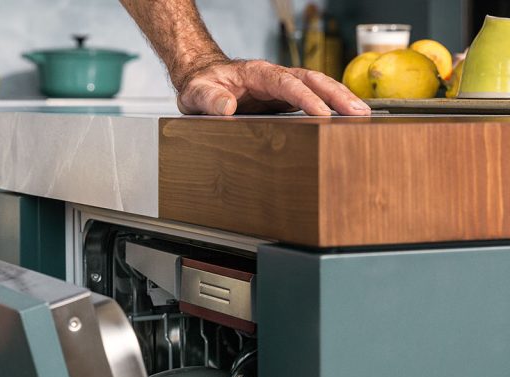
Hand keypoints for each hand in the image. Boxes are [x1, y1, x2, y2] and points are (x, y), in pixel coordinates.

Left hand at [177, 59, 370, 116]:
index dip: (305, 97)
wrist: (203, 80)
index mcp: (257, 73)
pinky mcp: (284, 99)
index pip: (287, 83)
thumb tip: (227, 108)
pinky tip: (346, 120)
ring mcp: (282, 87)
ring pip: (318, 87)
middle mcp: (275, 77)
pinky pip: (312, 99)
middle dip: (337, 95)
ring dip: (340, 99)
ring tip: (363, 116)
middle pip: (313, 80)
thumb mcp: (197, 93)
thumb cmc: (201, 85)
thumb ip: (210, 99)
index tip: (321, 112)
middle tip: (359, 112)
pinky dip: (331, 107)